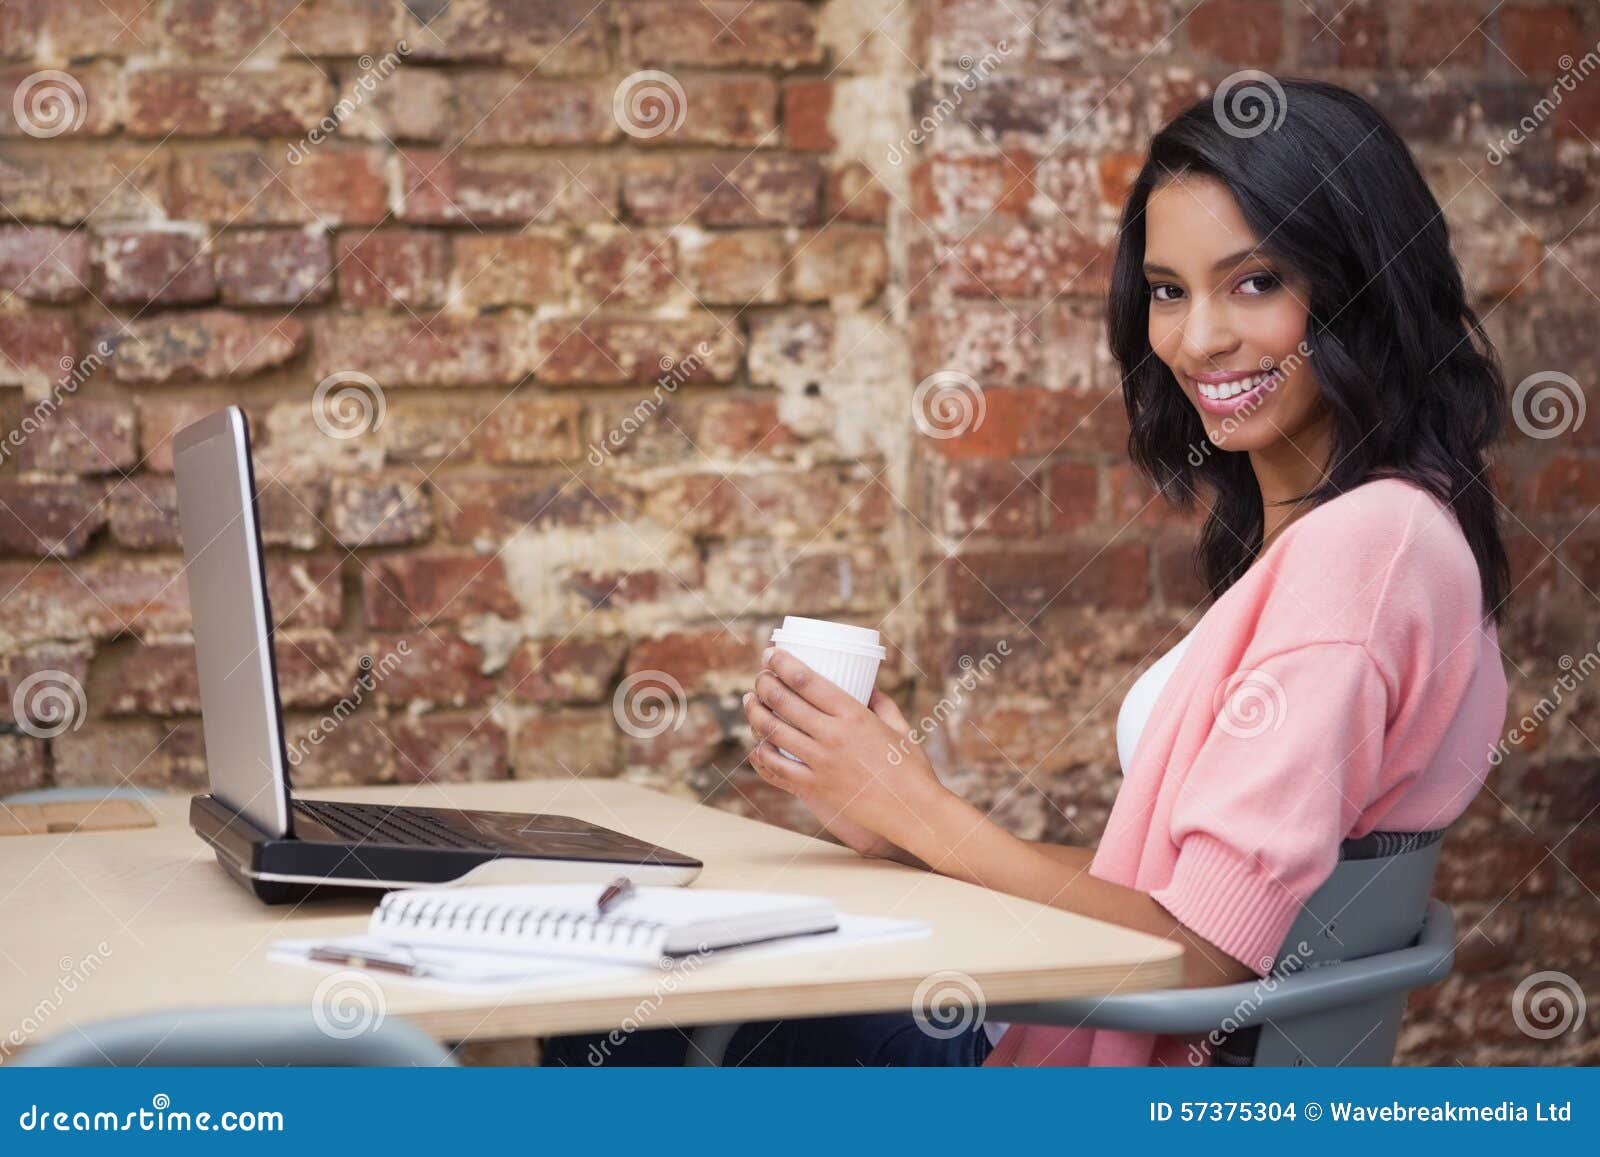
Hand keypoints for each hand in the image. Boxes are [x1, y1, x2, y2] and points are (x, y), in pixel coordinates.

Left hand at [741, 647, 945, 854]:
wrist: (913, 812)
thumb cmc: (911, 768)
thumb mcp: (900, 727)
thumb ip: (882, 703)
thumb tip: (868, 687)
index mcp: (853, 715)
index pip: (806, 680)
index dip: (781, 663)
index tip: (770, 653)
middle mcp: (833, 735)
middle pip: (784, 702)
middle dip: (764, 683)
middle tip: (760, 677)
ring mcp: (821, 763)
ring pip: (774, 732)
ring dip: (755, 712)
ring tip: (750, 701)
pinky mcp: (815, 787)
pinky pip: (778, 769)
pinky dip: (762, 754)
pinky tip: (757, 745)